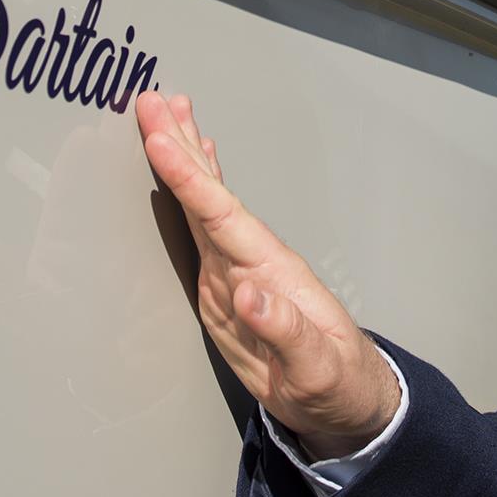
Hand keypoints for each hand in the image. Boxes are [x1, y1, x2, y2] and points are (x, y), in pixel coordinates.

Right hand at [135, 90, 401, 458]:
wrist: (342, 398)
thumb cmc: (336, 382)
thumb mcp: (317, 369)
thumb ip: (288, 333)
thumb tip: (248, 295)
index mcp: (272, 271)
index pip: (223, 216)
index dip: (190, 178)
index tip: (160, 139)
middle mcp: (252, 259)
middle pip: (212, 194)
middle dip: (182, 146)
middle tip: (154, 98)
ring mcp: (237, 270)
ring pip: (205, 202)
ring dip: (186, 156)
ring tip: (169, 111)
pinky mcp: (225, 286)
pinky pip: (203, 229)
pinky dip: (194, 191)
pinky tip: (193, 164)